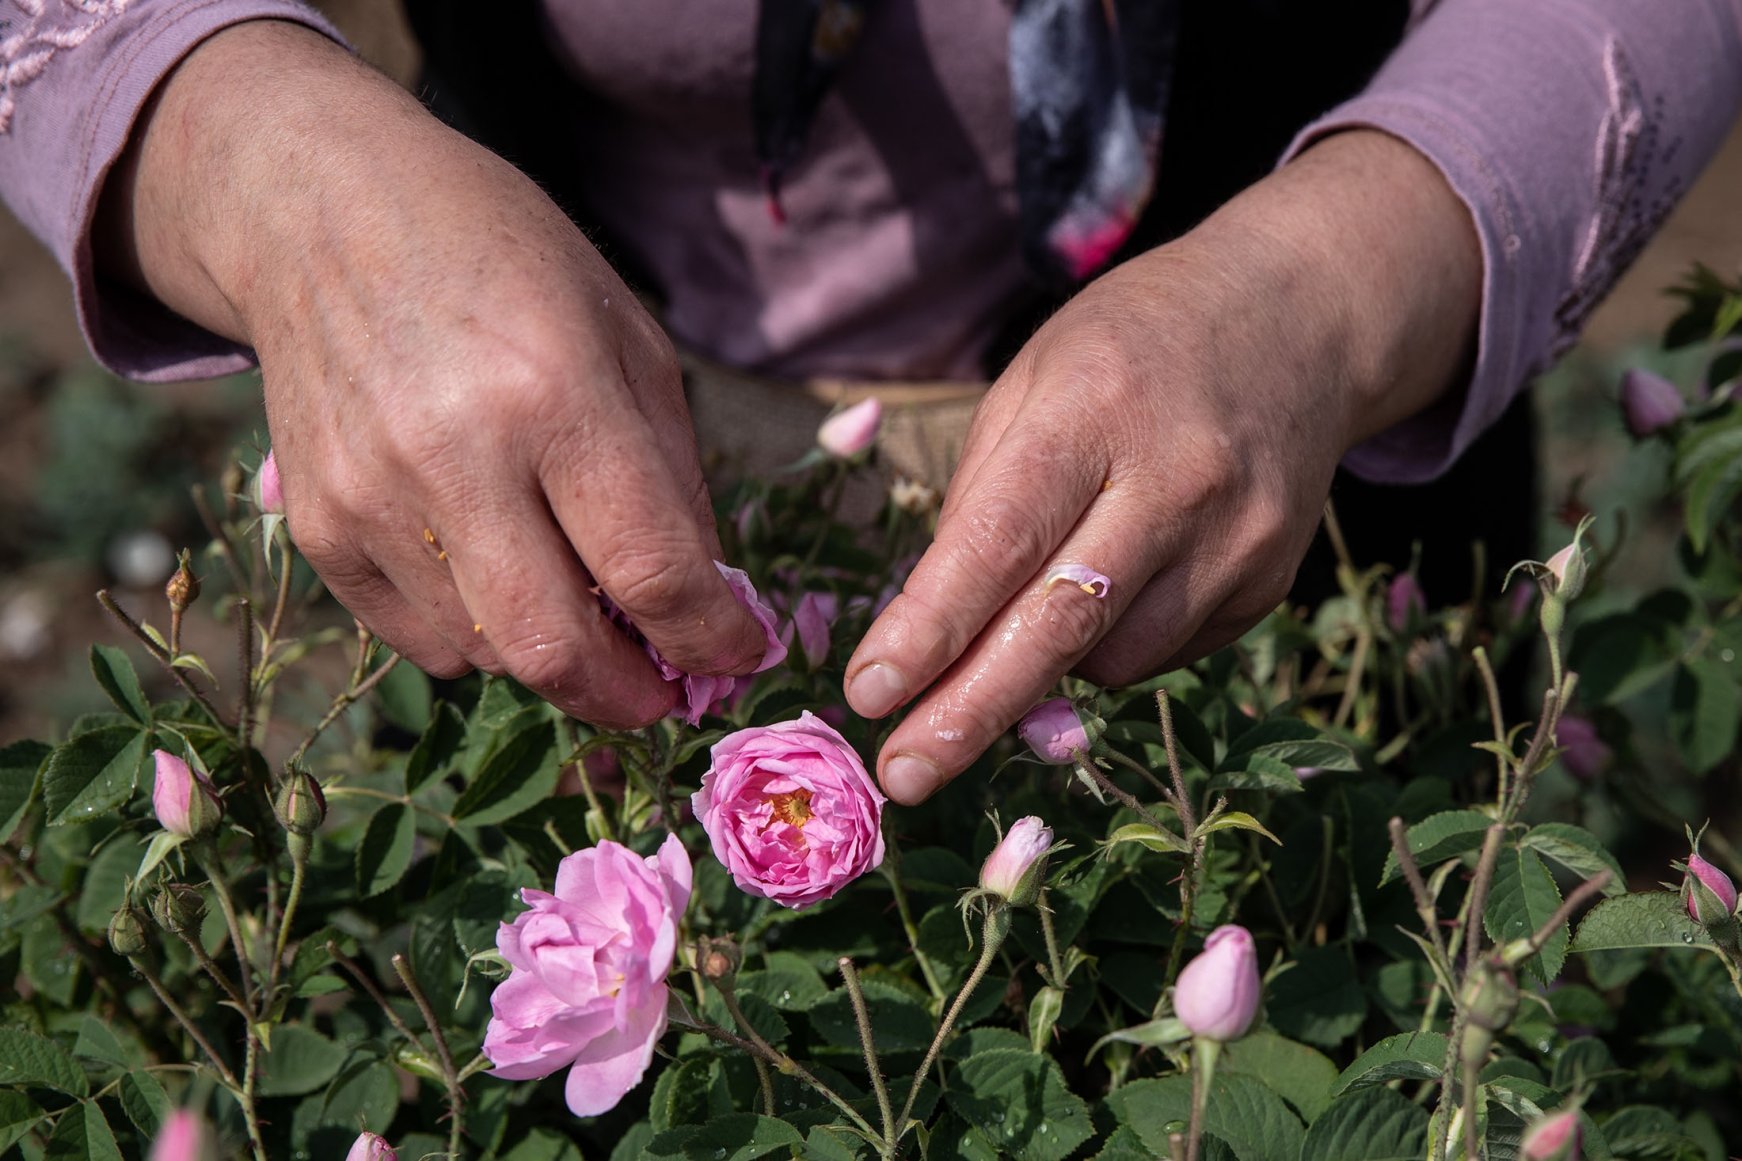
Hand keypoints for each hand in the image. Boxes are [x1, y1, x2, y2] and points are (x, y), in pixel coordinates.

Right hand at [100, 22, 769, 726]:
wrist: (325, 213)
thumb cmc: (504, 263)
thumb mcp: (628, 337)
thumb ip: (673, 476)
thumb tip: (704, 602)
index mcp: (556, 392)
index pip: (652, 570)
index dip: (712, 638)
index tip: (740, 655)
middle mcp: (455, 454)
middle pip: (556, 649)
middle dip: (629, 697)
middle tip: (661, 688)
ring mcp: (370, 497)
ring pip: (487, 655)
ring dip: (553, 658)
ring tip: (578, 604)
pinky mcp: (316, 526)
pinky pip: (418, 640)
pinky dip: (477, 636)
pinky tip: (496, 572)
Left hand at [844, 130, 1481, 801]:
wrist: (1296, 316)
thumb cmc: (1126, 350)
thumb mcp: (1030, 381)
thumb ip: (980, 499)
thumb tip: (933, 635)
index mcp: (1092, 408)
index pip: (999, 540)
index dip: (930, 628)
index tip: (868, 693)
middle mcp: (1176, 477)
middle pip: (1059, 623)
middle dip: (971, 711)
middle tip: (904, 775)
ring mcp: (1237, 536)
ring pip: (1113, 659)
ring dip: (1046, 667)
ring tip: (1035, 606)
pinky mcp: (1270, 580)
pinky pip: (1164, 654)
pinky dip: (1115, 645)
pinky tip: (1121, 581)